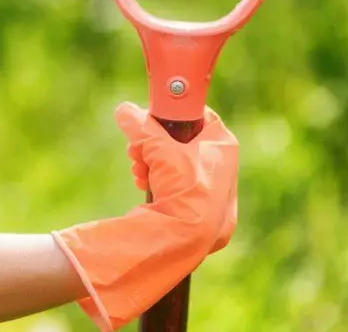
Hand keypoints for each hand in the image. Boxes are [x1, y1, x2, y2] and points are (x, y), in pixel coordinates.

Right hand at [116, 102, 237, 252]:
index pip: (198, 116)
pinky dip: (158, 185)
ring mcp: (214, 193)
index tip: (150, 119)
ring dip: (151, 166)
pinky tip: (145, 188)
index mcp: (223, 144)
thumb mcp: (157, 147)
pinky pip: (176, 190)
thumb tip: (124, 111)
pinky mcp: (202, 215)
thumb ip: (139, 125)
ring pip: (175, 167)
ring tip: (139, 172)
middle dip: (152, 146)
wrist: (190, 235)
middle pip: (180, 143)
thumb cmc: (185, 185)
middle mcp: (223, 167)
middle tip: (136, 149)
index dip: (172, 116)